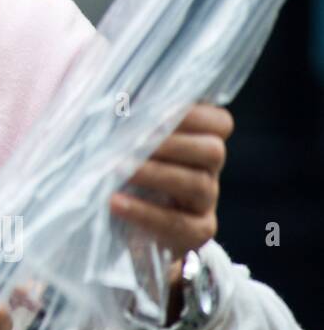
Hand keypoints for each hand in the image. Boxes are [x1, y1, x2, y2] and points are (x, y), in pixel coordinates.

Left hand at [109, 102, 232, 320]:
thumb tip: (110, 97)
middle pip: (212, 151)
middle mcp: (209, 169)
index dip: (194, 114)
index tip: (156, 109)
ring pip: (197, 184)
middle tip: (131, 139)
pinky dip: (145, 212)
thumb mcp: (130, 142)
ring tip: (118, 169)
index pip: (219, 122)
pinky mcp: (196, 232)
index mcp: (202, 139)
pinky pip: (179, 224)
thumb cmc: (127, 169)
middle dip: (170, 143)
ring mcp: (206, 202)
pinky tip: (116, 202)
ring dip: (154, 174)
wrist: (131, 226)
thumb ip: (129, 120)